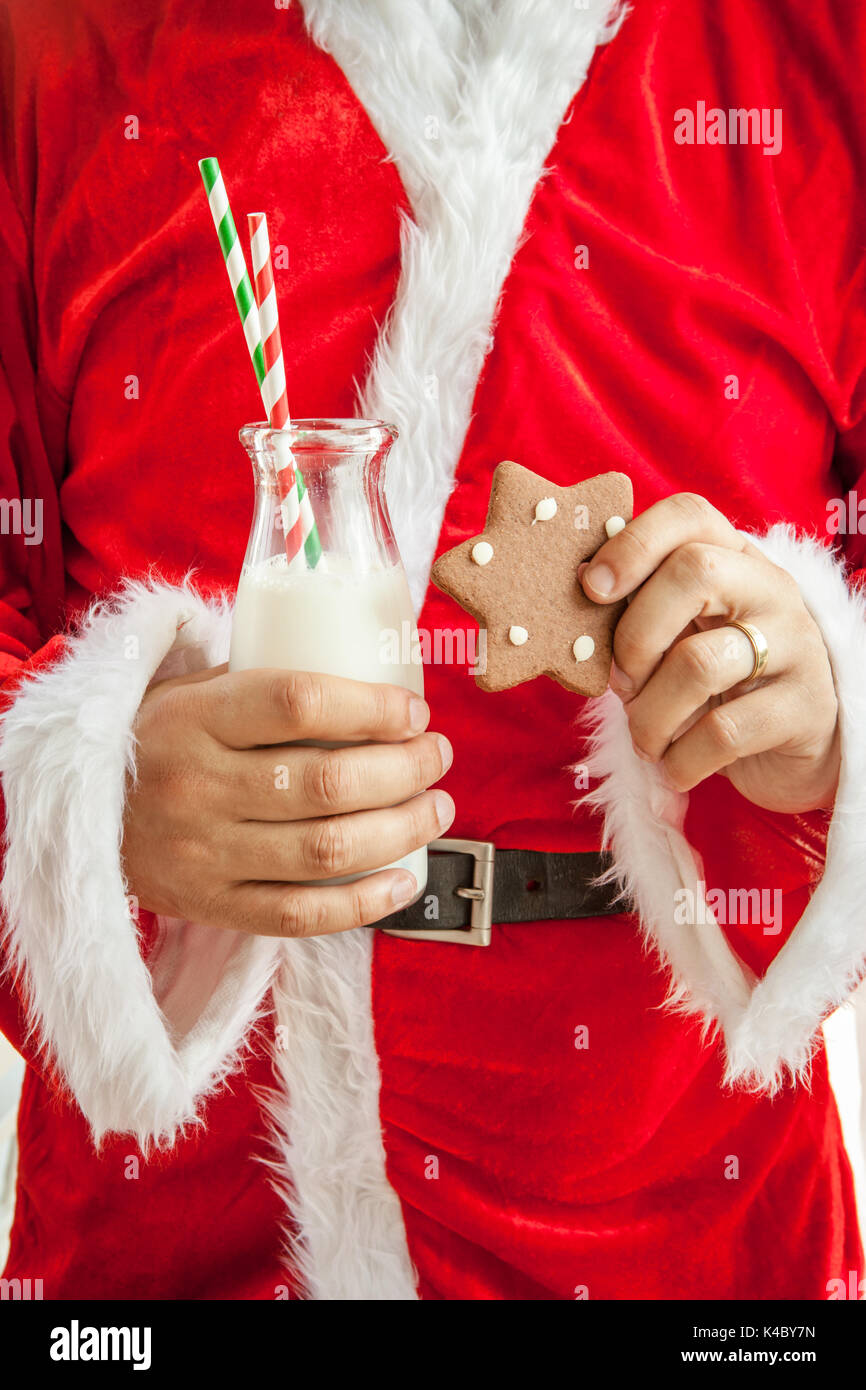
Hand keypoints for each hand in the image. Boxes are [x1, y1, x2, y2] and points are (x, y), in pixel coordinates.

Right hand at [122, 666, 453, 936]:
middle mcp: (199, 787)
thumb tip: (372, 675)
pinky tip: (404, 879)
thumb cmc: (158, 741)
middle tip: (438, 756)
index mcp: (197, 718)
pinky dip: (364, 902)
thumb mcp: (192, 692)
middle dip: (405, 769)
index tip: (413, 711)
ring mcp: (205, 854)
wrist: (82, 816)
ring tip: (436, 807)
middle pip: (328, 782)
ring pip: (327, 850)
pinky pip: (302, 915)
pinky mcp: (212, 906)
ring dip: (401, 829)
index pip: (298, 704)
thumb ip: (266, 685)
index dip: (371, 708)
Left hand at [580, 493, 839, 813]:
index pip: (689, 514)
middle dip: (634, 636)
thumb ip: (639, 609)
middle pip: (693, 572)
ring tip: (646, 740)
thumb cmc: (718, 683)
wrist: (797, 746)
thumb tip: (581, 585)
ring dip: (650, 714)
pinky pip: (723, 732)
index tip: (591, 588)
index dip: (633, 543)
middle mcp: (770, 589)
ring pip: (700, 662)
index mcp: (733, 558)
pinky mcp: (803, 710)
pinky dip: (680, 759)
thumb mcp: (682, 634)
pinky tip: (674, 767)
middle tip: (621, 684)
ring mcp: (795, 646)